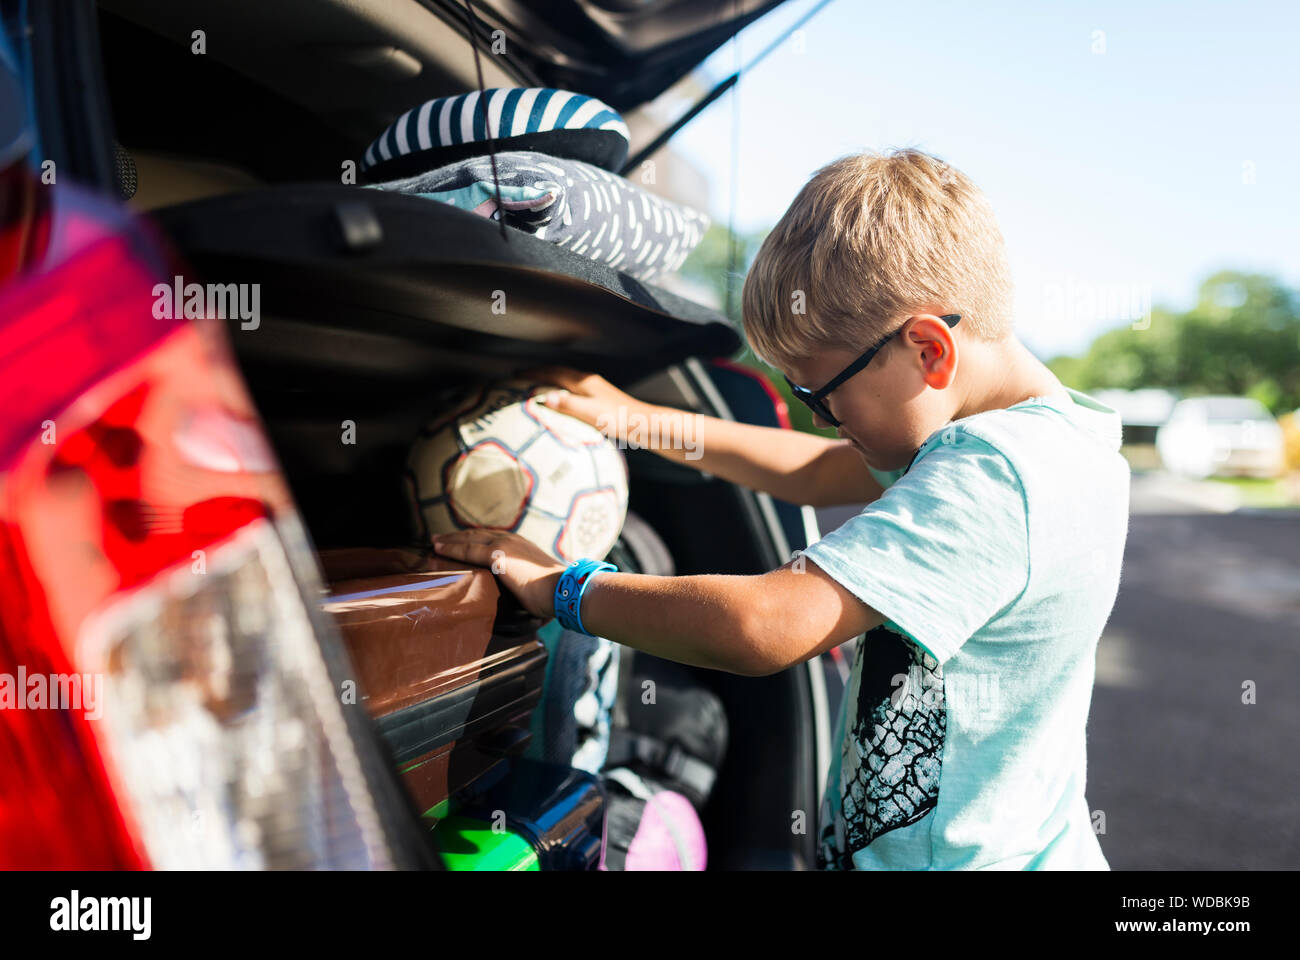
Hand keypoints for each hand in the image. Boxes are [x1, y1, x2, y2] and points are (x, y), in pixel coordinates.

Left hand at [429, 529, 564, 619]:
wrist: (563, 589)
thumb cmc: (555, 594)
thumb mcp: (537, 586)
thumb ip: (527, 591)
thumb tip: (529, 610)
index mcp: (521, 545)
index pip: (492, 538)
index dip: (474, 539)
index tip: (460, 542)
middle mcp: (511, 539)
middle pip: (477, 534)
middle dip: (457, 536)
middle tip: (439, 539)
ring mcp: (504, 545)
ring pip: (469, 539)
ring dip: (450, 540)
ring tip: (434, 542)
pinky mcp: (497, 555)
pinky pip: (467, 550)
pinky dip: (450, 548)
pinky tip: (437, 549)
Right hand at [515, 365, 645, 440]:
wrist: (644, 424)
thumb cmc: (619, 420)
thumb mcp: (591, 414)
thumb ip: (569, 405)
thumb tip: (545, 397)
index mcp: (584, 383)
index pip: (554, 373)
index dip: (535, 373)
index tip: (517, 373)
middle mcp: (589, 381)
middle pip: (559, 372)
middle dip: (540, 373)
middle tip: (522, 376)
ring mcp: (596, 388)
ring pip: (567, 379)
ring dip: (551, 379)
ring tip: (537, 385)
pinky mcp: (601, 398)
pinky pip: (574, 388)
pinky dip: (562, 389)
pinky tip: (562, 399)